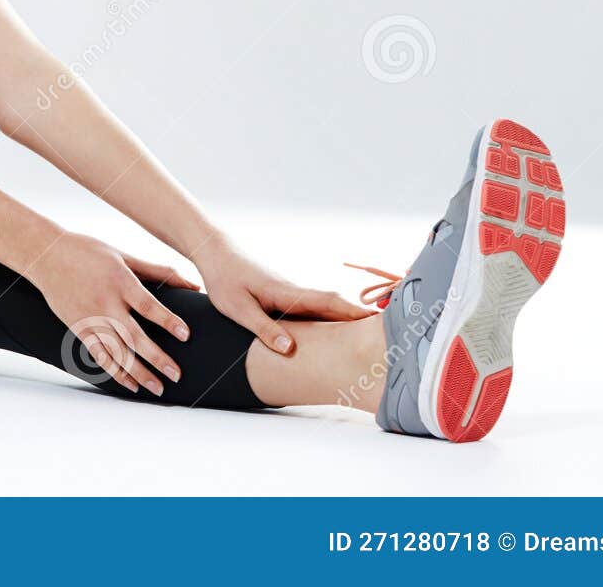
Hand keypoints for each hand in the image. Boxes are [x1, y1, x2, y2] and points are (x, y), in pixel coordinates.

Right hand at [29, 232, 192, 395]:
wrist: (46, 255)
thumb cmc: (88, 251)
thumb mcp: (123, 255)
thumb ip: (158, 271)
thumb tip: (192, 284)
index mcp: (120, 281)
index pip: (148, 305)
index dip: (167, 321)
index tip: (185, 335)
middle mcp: (105, 303)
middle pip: (134, 336)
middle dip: (157, 358)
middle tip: (176, 375)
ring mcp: (90, 318)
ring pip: (117, 352)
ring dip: (138, 372)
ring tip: (157, 388)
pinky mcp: (78, 328)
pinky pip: (98, 355)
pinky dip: (115, 372)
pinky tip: (130, 384)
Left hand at [193, 231, 372, 354]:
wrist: (215, 253)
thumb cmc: (225, 279)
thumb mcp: (239, 308)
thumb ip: (264, 328)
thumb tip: (290, 349)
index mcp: (288, 293)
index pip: (330, 303)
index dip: (355, 314)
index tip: (381, 325)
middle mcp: (296, 292)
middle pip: (336, 306)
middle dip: (361, 320)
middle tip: (387, 338)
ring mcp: (293, 293)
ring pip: (327, 308)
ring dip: (348, 320)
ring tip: (369, 340)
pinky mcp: (286, 296)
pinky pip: (315, 309)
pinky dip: (331, 318)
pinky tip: (335, 332)